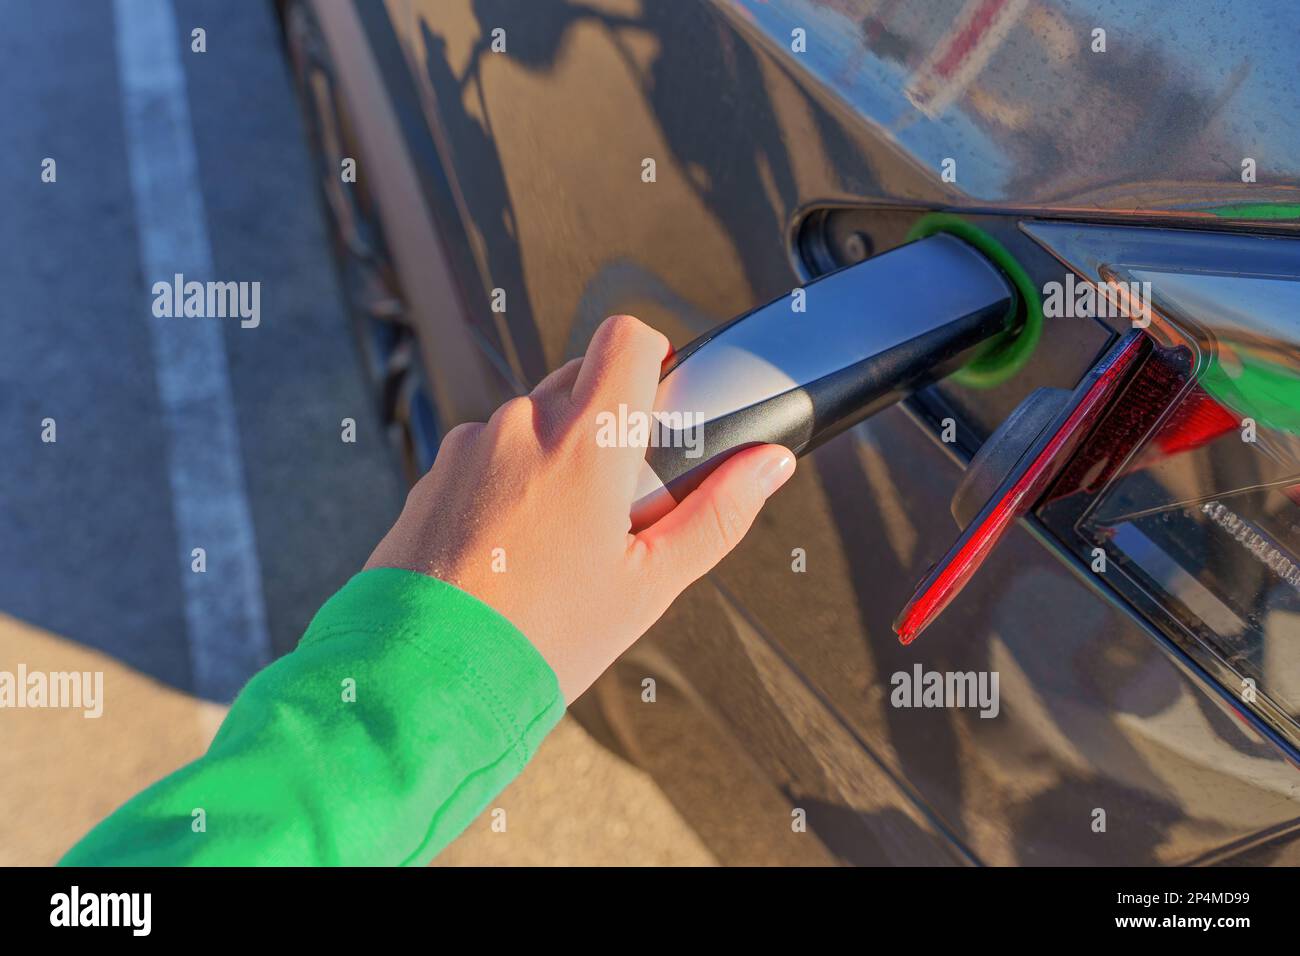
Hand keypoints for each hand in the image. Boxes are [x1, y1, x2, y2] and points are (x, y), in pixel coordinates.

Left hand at [365, 314, 794, 702]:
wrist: (425, 681)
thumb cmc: (542, 638)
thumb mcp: (649, 585)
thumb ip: (716, 514)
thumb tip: (769, 464)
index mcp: (582, 442)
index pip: (626, 339)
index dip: (653, 356)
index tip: (662, 400)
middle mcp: (518, 427)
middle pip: (579, 379)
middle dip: (607, 422)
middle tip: (618, 498)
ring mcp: (468, 448)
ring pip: (529, 422)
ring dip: (552, 456)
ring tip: (556, 541)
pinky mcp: (431, 475)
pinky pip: (484, 455)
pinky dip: (505, 484)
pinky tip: (509, 551)